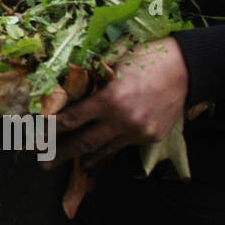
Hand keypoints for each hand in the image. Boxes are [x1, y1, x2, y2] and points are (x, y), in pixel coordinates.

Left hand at [50, 37, 188, 168]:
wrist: (187, 69)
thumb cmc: (147, 60)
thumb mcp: (113, 68)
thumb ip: (95, 87)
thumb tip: (73, 99)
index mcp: (109, 100)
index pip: (72, 120)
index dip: (52, 129)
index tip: (37, 136)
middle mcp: (122, 120)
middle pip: (85, 143)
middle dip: (62, 154)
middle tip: (44, 164)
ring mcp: (138, 132)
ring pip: (105, 149)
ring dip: (85, 157)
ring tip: (71, 163)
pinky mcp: (151, 137)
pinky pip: (123, 145)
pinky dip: (109, 149)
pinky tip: (99, 153)